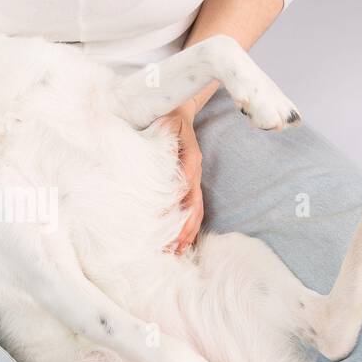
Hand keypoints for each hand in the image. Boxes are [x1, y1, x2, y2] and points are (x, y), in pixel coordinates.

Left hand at [161, 105, 203, 253]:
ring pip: (194, 211)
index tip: (166, 227)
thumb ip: (170, 146)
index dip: (178, 210)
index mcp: (190, 160)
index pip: (186, 190)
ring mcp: (193, 178)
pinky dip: (188, 226)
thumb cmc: (168, 119)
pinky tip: (182, 243)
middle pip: (193, 207)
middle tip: (174, 250)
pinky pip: (192, 208)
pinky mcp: (189, 182)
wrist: (177, 109)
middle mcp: (194, 172)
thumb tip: (175, 173)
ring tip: (178, 253)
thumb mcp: (167, 127)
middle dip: (184, 230)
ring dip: (187, 233)